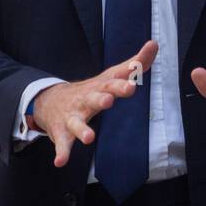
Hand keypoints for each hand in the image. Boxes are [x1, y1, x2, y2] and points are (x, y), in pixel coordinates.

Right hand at [31, 40, 158, 167]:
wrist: (51, 100)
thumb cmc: (91, 90)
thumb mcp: (111, 75)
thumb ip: (135, 64)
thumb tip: (154, 43)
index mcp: (101, 87)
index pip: (114, 81)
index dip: (124, 80)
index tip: (134, 78)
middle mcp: (86, 100)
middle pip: (94, 98)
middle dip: (102, 99)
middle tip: (109, 100)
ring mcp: (72, 116)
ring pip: (77, 123)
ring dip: (82, 129)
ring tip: (89, 138)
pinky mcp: (62, 132)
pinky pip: (62, 143)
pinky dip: (61, 152)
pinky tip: (61, 162)